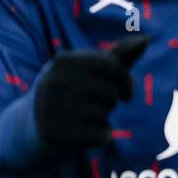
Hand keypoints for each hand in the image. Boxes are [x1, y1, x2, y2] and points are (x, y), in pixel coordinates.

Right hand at [33, 34, 148, 151]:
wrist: (32, 127)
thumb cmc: (69, 93)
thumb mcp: (87, 72)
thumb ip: (117, 57)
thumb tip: (145, 38)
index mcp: (63, 60)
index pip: (114, 67)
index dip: (125, 81)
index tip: (124, 92)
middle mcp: (57, 81)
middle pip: (111, 92)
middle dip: (108, 102)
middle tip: (88, 106)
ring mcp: (55, 108)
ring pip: (105, 114)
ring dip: (101, 120)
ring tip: (81, 119)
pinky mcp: (59, 134)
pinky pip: (102, 136)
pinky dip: (99, 138)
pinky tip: (82, 135)